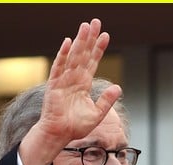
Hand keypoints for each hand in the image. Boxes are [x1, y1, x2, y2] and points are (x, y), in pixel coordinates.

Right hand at [36, 19, 120, 144]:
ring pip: (74, 56)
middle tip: (96, 22)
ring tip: (86, 26)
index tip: (106, 36)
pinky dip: (63, 54)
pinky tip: (69, 43)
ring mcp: (64, 79)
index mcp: (83, 84)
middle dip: (90, 38)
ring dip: (80, 41)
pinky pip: (59, 66)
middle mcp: (74, 78)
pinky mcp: (54, 84)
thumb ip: (106, 101)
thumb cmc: (75, 126)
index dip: (99, 49)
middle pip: (84, 54)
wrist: (59, 134)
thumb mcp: (96, 114)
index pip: (92, 62)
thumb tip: (118, 87)